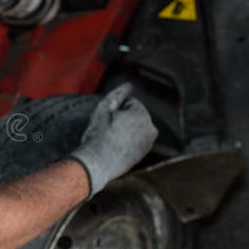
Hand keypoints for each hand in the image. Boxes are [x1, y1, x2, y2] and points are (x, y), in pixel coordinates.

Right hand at [70, 83, 157, 197]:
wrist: (97, 163)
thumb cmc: (99, 134)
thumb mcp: (103, 109)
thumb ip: (118, 94)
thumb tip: (129, 85)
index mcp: (143, 115)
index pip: (129, 103)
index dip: (115, 109)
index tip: (106, 120)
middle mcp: (151, 129)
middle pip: (133, 115)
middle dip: (122, 119)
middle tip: (107, 130)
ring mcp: (148, 143)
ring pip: (134, 128)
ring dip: (124, 130)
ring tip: (110, 139)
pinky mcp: (143, 154)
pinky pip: (134, 141)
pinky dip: (126, 141)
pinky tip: (114, 148)